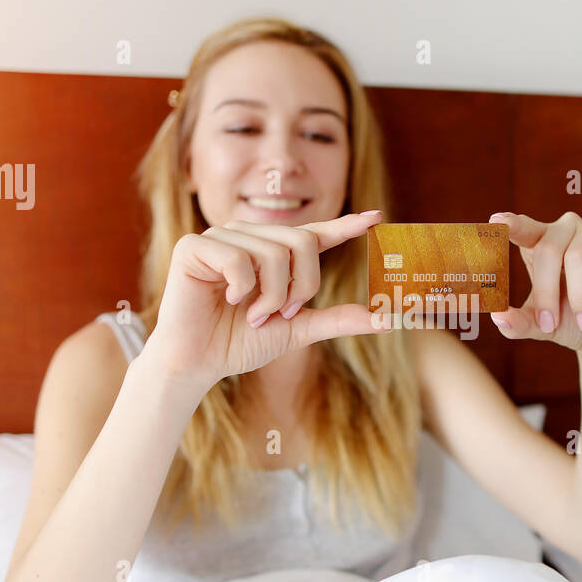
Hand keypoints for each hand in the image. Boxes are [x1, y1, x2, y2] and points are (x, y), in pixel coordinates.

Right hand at [141, 211, 391, 389]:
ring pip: (274, 253)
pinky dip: (241, 288)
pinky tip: (226, 300)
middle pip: (302, 242)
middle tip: (280, 313)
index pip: (314, 234)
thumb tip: (388, 320)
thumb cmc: (240, 342)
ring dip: (270, 295)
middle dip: (299, 287)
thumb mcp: (297, 329)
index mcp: (271, 251)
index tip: (377, 219)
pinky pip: (239, 258)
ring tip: (250, 313)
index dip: (345, 226)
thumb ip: (338, 319)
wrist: (197, 362)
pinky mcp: (194, 245)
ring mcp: (220, 236)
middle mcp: (248, 235)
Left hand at [487, 211, 581, 353]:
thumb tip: (498, 317)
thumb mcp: (543, 325)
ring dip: (579, 294)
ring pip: (578, 254)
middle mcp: (566, 230)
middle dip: (547, 291)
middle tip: (550, 323)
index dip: (512, 224)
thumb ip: (520, 322)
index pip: (523, 229)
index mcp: (541, 243)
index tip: (496, 221)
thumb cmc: (572, 322)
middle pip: (549, 249)